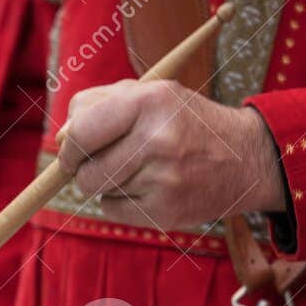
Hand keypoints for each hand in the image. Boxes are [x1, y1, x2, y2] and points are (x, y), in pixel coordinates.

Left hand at [55, 80, 284, 228]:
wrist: (245, 158)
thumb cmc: (186, 123)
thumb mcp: (152, 95)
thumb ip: (99, 105)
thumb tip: (60, 139)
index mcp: (150, 101)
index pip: (81, 130)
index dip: (69, 147)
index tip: (72, 152)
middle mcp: (157, 139)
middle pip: (85, 170)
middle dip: (84, 170)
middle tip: (103, 164)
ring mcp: (162, 179)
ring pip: (99, 191)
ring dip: (107, 184)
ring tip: (139, 170)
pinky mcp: (165, 211)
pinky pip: (113, 211)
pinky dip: (121, 203)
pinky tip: (148, 189)